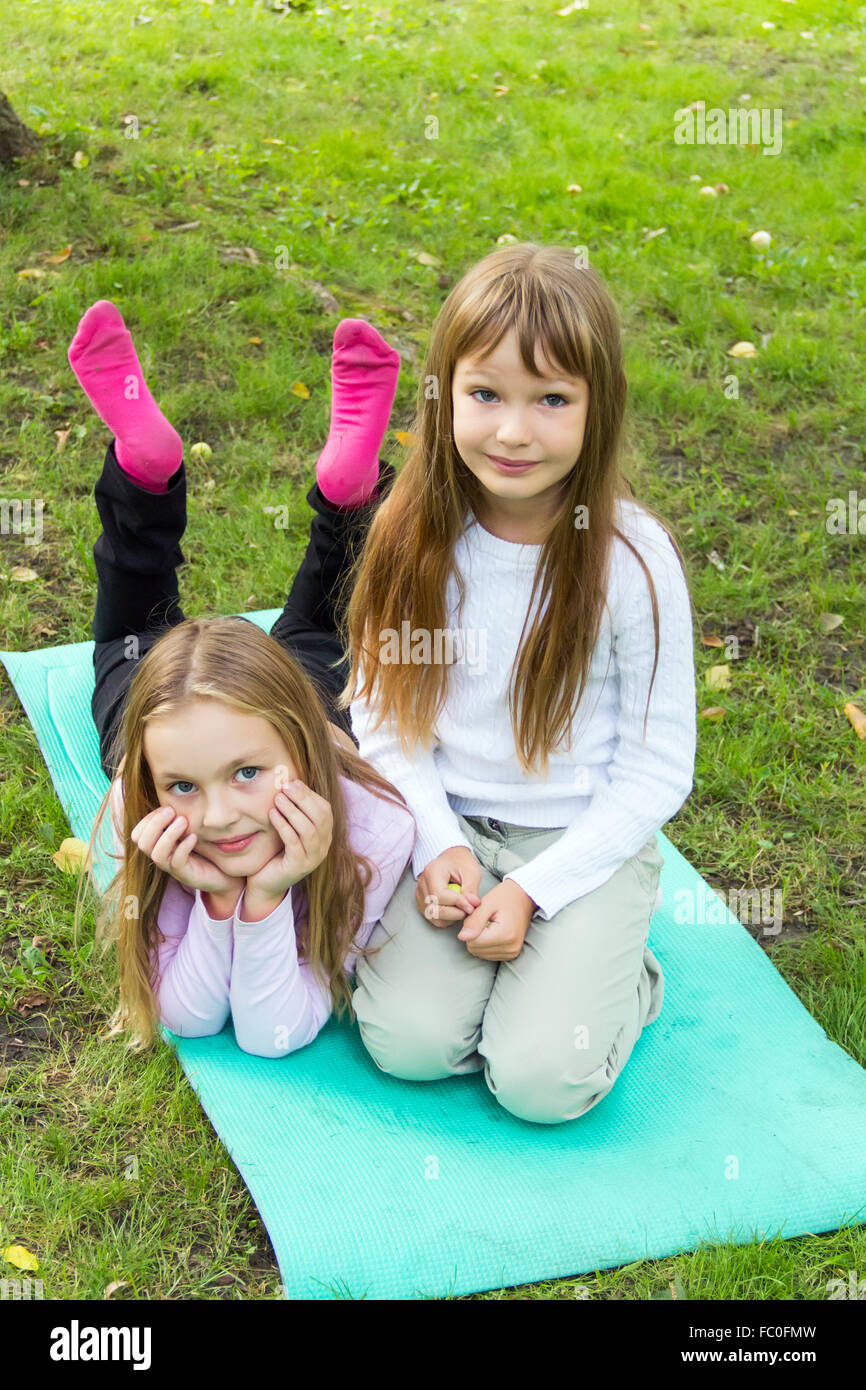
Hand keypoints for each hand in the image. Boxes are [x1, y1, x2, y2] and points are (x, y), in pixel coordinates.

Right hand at [130, 805, 237, 894]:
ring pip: (156, 854)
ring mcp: (172, 867)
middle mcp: (162, 856)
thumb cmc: (205, 850)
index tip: (167, 809)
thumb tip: (175, 793)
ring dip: (168, 835)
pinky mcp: (186, 874)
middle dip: (154, 824)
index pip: (138, 834)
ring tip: (183, 821)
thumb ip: (178, 817)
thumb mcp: (189, 829)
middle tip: (172, 811)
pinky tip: (194, 837)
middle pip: (141, 843)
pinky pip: (177, 862)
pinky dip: (183, 847)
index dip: (148, 819)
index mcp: (159, 844)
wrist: (224, 875)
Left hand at [244, 779, 332, 901]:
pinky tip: (272, 814)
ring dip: (293, 811)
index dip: (309, 794)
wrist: (265, 883)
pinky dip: (284, 826)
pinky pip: (294, 843)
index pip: (325, 810)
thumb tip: (290, 782)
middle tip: (286, 787)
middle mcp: (323, 847)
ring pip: (309, 830)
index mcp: (324, 835)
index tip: (293, 782)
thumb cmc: (275, 851)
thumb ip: (293, 811)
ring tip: (278, 799)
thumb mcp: (288, 828)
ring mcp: (313, 858)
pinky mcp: (298, 866)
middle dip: (303, 799)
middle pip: (320, 817)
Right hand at [415, 846, 482, 926]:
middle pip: (434, 909)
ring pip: (433, 916)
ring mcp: (420, 895)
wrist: (452, 859)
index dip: (457, 903)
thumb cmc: (461, 863)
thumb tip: (472, 906)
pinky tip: (454, 909)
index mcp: (432, 871)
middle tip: (469, 908)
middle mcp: (422, 884)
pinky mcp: (422, 903)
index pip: (439, 895)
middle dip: (455, 913)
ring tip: (462, 907)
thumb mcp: (471, 872)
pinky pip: (433, 918)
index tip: (472, 905)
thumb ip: (471, 889)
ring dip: (451, 917)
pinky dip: (446, 919)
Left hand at [457, 879, 536, 960]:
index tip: (479, 916)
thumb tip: (462, 937)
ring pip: (480, 953)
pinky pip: (488, 955)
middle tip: (485, 920)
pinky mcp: (512, 954)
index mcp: (505, 935)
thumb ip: (473, 921)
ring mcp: (512, 952)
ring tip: (490, 925)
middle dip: (474, 934)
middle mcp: (510, 947)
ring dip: (480, 940)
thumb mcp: (487, 904)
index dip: (470, 928)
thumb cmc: (505, 897)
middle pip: (475, 949)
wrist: (524, 897)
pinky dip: (487, 944)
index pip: (472, 942)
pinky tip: (494, 932)